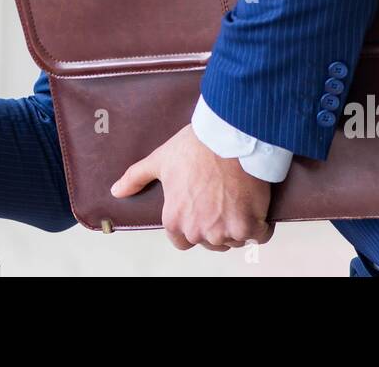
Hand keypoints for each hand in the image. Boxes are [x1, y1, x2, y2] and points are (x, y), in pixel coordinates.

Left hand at [110, 124, 273, 250]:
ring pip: (235, 240)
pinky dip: (262, 225)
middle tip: (223, 199)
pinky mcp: (249, 225)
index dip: (194, 226)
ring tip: (238, 198)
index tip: (203, 210)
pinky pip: (260, 236)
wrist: (229, 135)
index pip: (183, 242)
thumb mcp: (160, 159)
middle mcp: (198, 231)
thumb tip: (116, 190)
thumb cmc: (195, 146)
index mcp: (175, 220)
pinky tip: (257, 205)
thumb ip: (136, 178)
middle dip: (218, 225)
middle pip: (211, 242)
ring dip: (240, 225)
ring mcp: (224, 230)